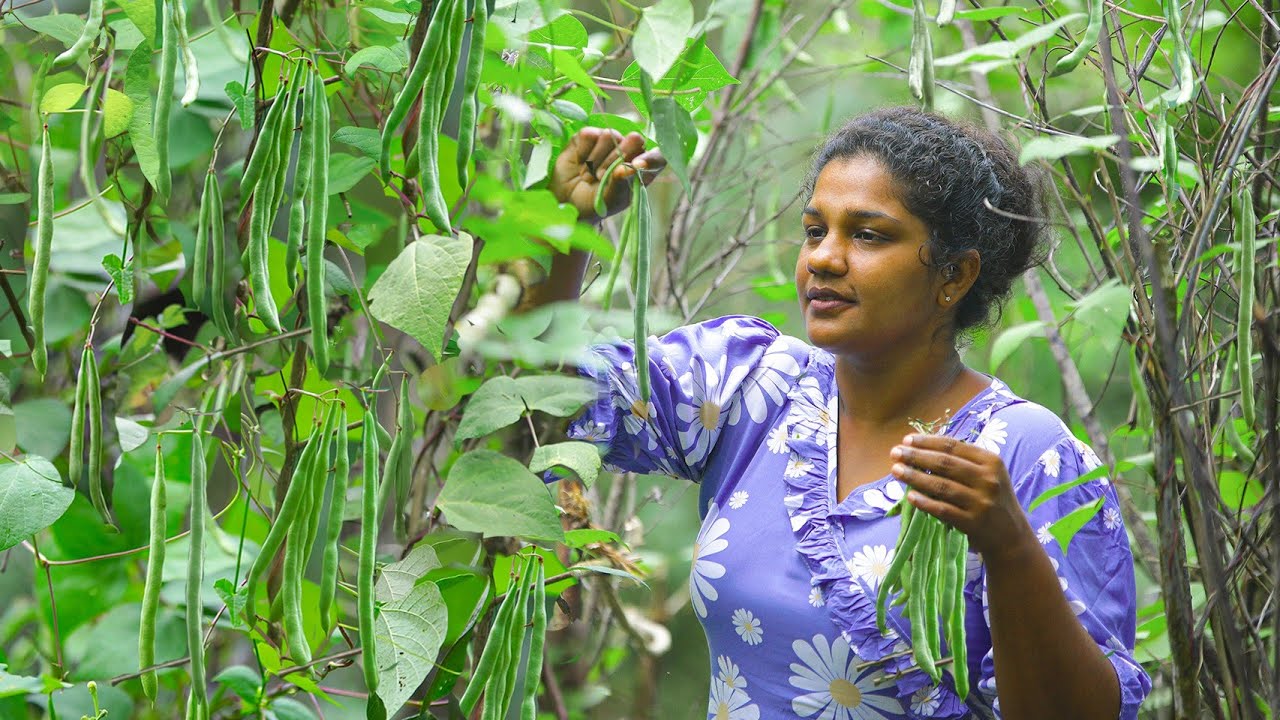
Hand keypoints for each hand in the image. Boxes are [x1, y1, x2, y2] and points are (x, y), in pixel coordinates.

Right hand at [550, 127, 664, 223]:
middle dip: (615, 160)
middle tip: (602, 176)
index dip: (650, 158)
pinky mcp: (588, 135)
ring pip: (609, 135)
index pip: (658, 157)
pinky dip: (582, 152)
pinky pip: (589, 134)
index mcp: (642, 168)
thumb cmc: (594, 204)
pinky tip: (579, 163)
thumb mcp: (610, 200)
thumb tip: (627, 169)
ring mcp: (609, 140)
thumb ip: (621, 184)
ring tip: (589, 175)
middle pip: (634, 140)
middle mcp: (628, 150)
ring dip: (596, 159)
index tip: (637, 165)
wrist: (566, 201)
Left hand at [888, 434, 1037, 560]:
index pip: (953, 446)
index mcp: (991, 461)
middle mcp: (988, 479)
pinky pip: (943, 510)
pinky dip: (925, 502)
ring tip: (896, 471)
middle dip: (916, 456)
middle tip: (894, 453)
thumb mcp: (987, 475)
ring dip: (915, 477)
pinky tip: (910, 496)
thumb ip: (962, 461)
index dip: (927, 442)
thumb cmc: (992, 500)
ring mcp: (981, 502)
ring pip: (941, 486)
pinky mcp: (973, 523)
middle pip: (945, 463)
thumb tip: (922, 448)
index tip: (906, 440)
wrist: (1011, 537)